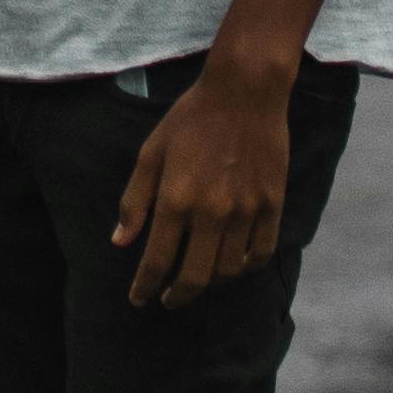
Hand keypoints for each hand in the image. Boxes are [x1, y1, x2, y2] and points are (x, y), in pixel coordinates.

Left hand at [112, 50, 292, 310]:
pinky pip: (260, 252)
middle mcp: (211, 212)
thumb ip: (135, 200)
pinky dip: (245, 267)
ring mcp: (246, 211)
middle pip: (195, 277)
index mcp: (176, 200)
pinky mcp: (272, 204)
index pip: (157, 262)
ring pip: (228, 271)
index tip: (139, 299)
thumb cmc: (191, 119)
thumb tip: (120, 242)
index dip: (145, 287)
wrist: (245, 92)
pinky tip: (234, 266)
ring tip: (199, 280)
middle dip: (177, 297)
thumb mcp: (151, 153)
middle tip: (168, 300)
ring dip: (210, 284)